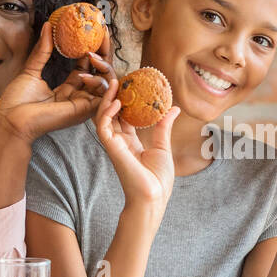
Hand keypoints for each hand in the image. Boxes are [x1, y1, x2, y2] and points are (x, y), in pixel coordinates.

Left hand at [0, 21, 111, 143]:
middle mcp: (79, 96)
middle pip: (99, 71)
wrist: (12, 119)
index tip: (93, 31)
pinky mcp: (84, 109)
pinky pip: (103, 94)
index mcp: (68, 89)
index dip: (91, 49)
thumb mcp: (31, 70)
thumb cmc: (18, 101)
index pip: (86, 66)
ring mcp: (83, 103)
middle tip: (103, 31)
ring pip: (106, 81)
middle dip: (104, 51)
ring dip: (104, 64)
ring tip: (92, 52)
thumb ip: (43, 50)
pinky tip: (93, 65)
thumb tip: (48, 26)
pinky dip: (102, 80)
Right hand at [94, 77, 180, 225]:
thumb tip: (173, 107)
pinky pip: (103, 128)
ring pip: (103, 117)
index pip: (124, 116)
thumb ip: (163, 126)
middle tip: (118, 79)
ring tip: (114, 84)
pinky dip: (107, 113)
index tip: (129, 85)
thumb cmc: (158, 179)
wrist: (153, 197)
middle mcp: (120, 142)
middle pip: (111, 114)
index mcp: (131, 142)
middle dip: (112, 96)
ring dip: (107, 100)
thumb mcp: (163, 146)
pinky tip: (116, 102)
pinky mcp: (112, 149)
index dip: (124, 100)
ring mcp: (114, 145)